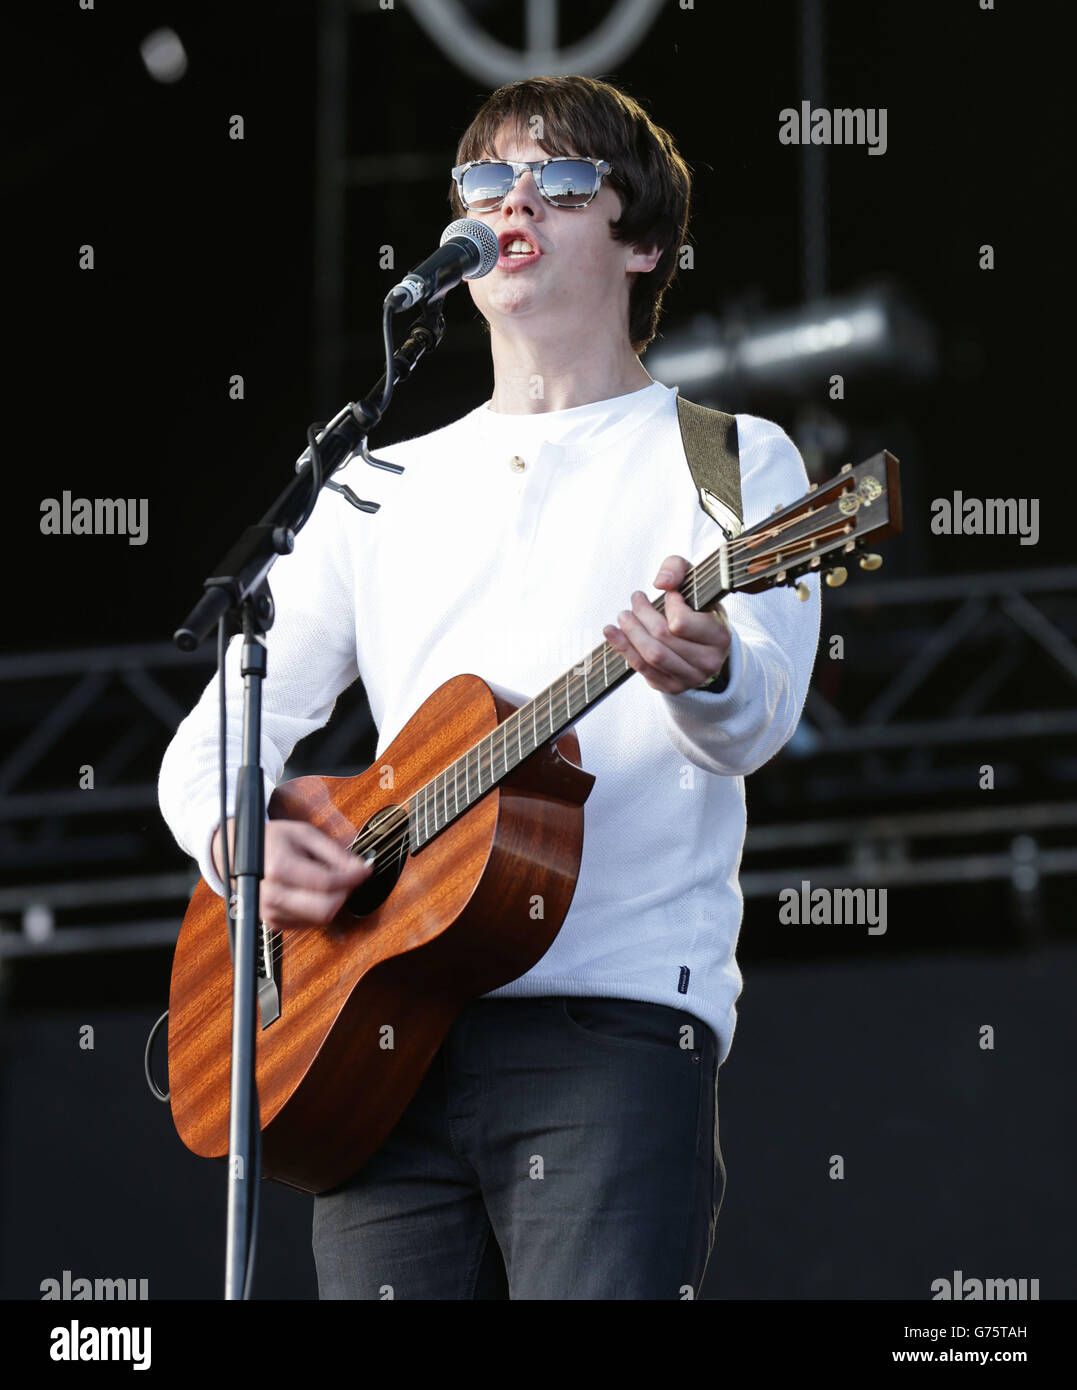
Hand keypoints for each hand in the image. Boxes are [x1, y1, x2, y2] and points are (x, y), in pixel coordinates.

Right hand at [212, 818, 372, 928]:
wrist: (238, 854)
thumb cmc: (273, 840)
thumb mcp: (304, 834)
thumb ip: (333, 852)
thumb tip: (360, 868)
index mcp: (279, 868)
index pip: (327, 882)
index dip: (352, 878)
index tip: (365, 870)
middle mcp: (272, 895)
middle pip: (326, 908)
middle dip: (344, 893)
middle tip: (348, 877)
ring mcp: (271, 912)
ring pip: (320, 919)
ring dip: (333, 902)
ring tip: (326, 880)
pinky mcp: (273, 923)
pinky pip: (309, 924)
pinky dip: (318, 909)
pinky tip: (312, 892)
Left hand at [603, 555, 730, 694]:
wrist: (704, 642)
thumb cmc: (698, 607)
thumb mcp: (695, 581)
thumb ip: (678, 568)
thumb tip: (661, 583)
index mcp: (720, 636)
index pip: (681, 623)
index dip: (669, 605)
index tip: (669, 595)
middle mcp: (708, 662)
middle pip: (662, 638)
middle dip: (642, 615)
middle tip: (635, 600)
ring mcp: (690, 678)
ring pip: (651, 655)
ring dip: (630, 632)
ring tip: (623, 615)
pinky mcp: (670, 686)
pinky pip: (642, 669)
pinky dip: (623, 649)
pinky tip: (611, 633)